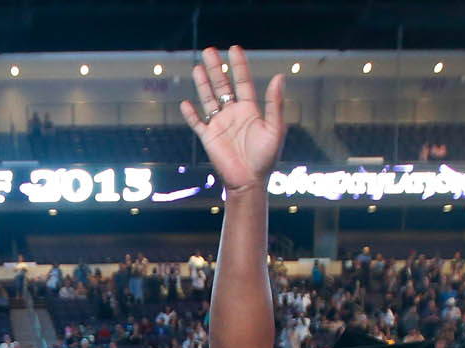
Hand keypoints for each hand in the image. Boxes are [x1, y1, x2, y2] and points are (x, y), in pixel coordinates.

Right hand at [178, 46, 285, 193]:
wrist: (249, 181)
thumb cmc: (266, 157)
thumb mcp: (275, 128)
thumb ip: (274, 103)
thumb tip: (278, 76)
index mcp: (250, 109)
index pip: (242, 81)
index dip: (238, 65)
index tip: (234, 49)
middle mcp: (233, 114)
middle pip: (222, 85)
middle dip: (216, 68)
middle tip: (209, 50)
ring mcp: (219, 125)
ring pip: (208, 99)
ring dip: (202, 84)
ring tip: (197, 67)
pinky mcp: (208, 138)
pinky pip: (197, 123)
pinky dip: (190, 114)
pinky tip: (185, 103)